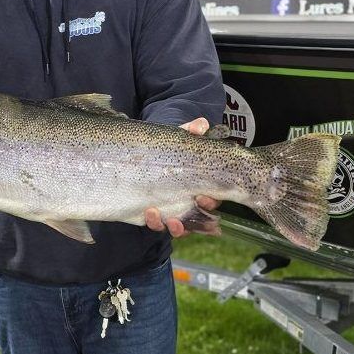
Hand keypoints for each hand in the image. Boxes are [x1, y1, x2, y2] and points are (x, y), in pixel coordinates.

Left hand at [144, 116, 219, 236]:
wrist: (141, 156)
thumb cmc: (167, 149)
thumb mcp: (178, 138)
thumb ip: (190, 130)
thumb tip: (201, 125)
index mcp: (199, 185)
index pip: (212, 198)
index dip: (211, 201)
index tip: (203, 197)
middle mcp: (188, 201)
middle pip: (200, 216)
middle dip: (199, 217)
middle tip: (191, 208)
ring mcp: (172, 210)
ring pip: (181, 227)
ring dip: (178, 228)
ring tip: (172, 221)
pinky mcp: (155, 214)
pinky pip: (158, 225)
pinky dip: (156, 223)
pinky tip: (150, 213)